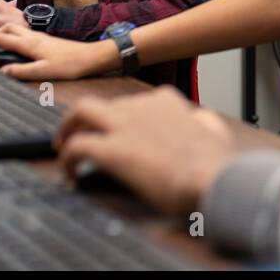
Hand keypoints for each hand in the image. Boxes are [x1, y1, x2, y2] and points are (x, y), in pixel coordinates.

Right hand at [0, 22, 117, 80]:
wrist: (91, 57)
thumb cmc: (70, 65)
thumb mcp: (44, 72)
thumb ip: (21, 71)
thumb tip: (0, 71)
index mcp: (29, 43)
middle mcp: (32, 36)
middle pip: (4, 29)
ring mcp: (39, 36)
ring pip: (13, 29)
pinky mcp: (44, 40)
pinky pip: (21, 34)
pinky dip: (9, 38)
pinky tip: (11, 48)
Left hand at [55, 88, 238, 216]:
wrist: (210, 178)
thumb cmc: (215, 162)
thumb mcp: (214, 130)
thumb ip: (201, 121)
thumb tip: (198, 121)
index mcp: (166, 101)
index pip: (133, 101)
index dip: (121, 118)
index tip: (117, 132)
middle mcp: (141, 106)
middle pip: (103, 104)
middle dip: (86, 119)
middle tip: (77, 135)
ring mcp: (125, 125)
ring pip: (81, 111)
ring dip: (68, 127)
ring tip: (64, 147)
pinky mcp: (112, 150)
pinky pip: (76, 146)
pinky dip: (67, 159)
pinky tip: (69, 174)